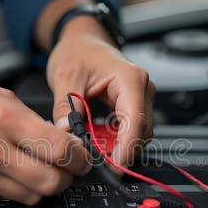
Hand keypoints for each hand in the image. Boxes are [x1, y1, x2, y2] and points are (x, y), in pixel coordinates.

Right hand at [0, 84, 90, 204]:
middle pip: (52, 181)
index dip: (79, 159)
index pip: (60, 149)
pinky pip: (2, 198)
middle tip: (65, 172)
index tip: (81, 159)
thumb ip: (30, 119)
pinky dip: (9, 189)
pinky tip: (0, 174)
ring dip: (41, 188)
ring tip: (34, 173)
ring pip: (31, 196)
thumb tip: (62, 139)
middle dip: (66, 179)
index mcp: (3, 118)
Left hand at [47, 15, 155, 165]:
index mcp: (130, 78)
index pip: (136, 120)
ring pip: (139, 134)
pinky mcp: (134, 106)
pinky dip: (115, 139)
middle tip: (95, 160)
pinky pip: (131, 130)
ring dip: (118, 145)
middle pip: (141, 131)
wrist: (81, 42)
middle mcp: (142, 88)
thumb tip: (67, 131)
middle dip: (121, 149)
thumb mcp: (65, 76)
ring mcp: (141, 98)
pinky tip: (97, 138)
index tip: (113, 165)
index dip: (126, 146)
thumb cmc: (78, 52)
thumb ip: (66, 105)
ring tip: (92, 146)